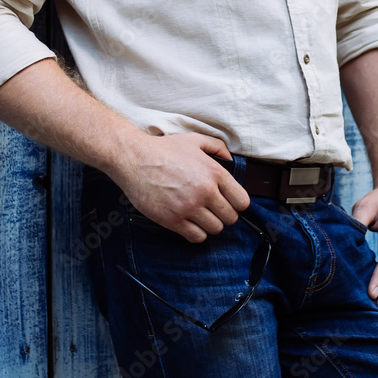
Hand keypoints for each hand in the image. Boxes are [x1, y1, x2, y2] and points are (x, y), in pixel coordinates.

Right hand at [108, 132, 250, 242]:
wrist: (135, 159)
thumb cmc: (163, 149)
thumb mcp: (194, 140)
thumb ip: (217, 147)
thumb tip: (231, 159)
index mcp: (214, 172)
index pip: (242, 201)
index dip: (237, 203)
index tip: (229, 202)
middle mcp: (205, 191)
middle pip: (230, 218)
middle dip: (224, 214)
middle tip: (213, 209)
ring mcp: (189, 207)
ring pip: (215, 229)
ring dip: (210, 224)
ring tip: (200, 215)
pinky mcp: (174, 220)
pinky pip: (197, 237)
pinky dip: (196, 233)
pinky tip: (190, 222)